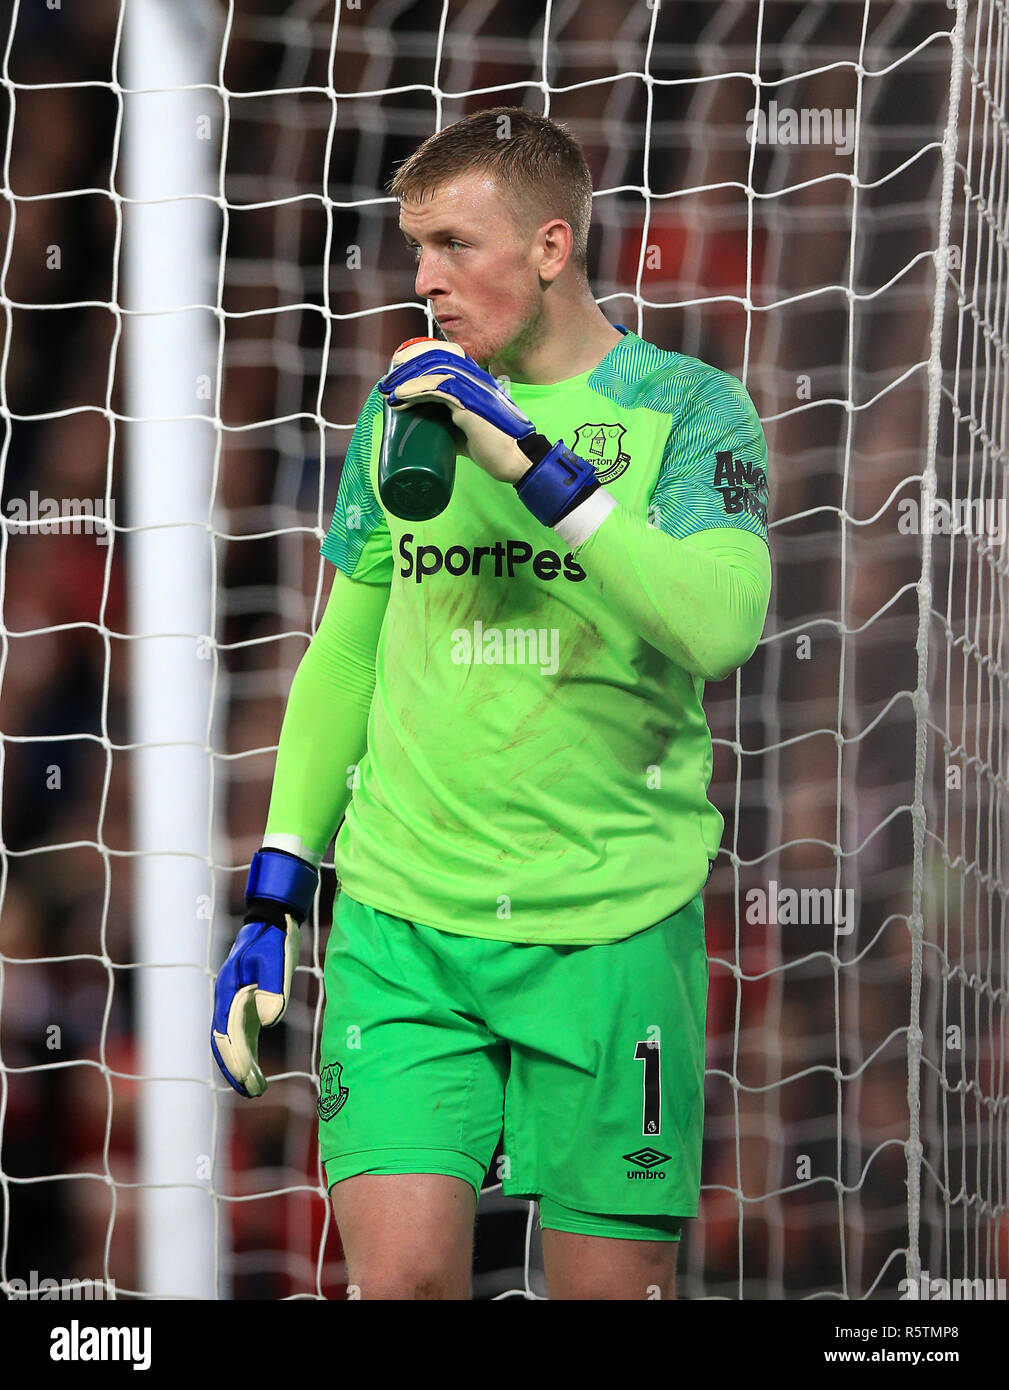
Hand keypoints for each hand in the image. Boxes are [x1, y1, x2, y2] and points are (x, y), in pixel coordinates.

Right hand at [211, 848, 316, 1096]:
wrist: (272, 917)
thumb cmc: (274, 936)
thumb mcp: (276, 956)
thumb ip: (274, 986)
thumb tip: (270, 1019)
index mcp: (229, 988)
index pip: (227, 1031)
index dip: (236, 1058)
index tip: (247, 1079)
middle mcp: (227, 997)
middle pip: (225, 1041)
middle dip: (236, 1069)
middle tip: (252, 1092)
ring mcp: (234, 999)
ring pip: (231, 1039)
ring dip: (240, 1064)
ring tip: (253, 1089)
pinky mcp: (246, 999)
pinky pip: (241, 1031)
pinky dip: (246, 1051)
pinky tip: (253, 1067)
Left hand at [378, 339, 537, 483]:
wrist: (515, 460)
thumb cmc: (493, 448)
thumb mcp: (464, 430)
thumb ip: (447, 424)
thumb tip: (422, 430)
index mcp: (475, 380)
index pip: (445, 353)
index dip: (420, 355)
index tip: (398, 369)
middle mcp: (475, 378)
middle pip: (436, 354)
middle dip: (408, 363)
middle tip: (387, 381)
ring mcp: (474, 388)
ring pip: (434, 368)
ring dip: (406, 377)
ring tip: (389, 390)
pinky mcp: (470, 402)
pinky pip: (438, 387)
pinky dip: (415, 390)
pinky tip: (400, 397)